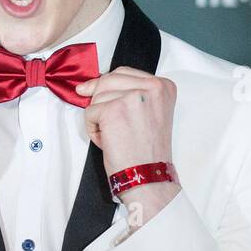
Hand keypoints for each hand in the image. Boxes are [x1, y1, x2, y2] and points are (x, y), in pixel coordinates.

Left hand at [77, 67, 179, 225]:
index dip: (109, 88)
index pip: (123, 73)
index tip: (111, 106)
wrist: (149, 178)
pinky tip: (110, 141)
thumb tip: (86, 86)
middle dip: (102, 102)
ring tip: (117, 136)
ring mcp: (133, 97)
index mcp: (164, 86)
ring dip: (99, 118)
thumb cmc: (146, 150)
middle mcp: (153, 87)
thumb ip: (128, 93)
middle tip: (115, 126)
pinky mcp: (113, 109)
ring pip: (97, 96)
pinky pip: (89, 112)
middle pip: (108, 80)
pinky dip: (94, 130)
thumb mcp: (148, 112)